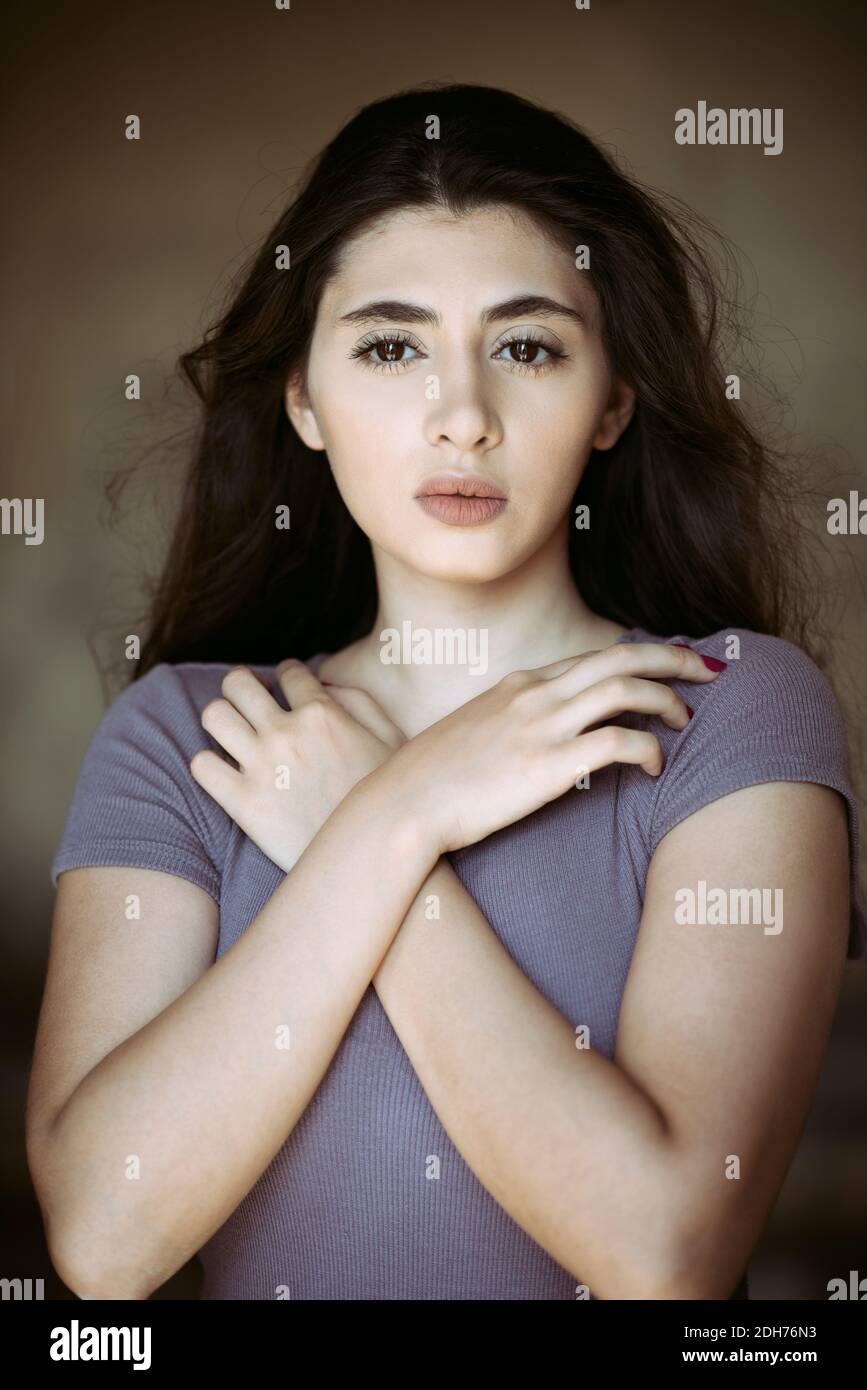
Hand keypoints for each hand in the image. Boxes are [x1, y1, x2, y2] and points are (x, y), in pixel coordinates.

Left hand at [189, 660, 405, 872]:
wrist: (374, 855)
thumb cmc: (387, 796)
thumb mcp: (392, 738)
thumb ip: (359, 701)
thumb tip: (324, 686)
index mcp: (322, 713)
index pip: (289, 671)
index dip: (287, 673)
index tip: (285, 683)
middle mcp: (286, 733)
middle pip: (237, 683)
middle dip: (243, 685)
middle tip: (250, 700)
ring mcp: (261, 767)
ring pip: (213, 716)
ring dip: (222, 719)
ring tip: (234, 732)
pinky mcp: (243, 804)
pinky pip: (202, 766)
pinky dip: (209, 765)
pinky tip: (226, 771)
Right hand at [383, 641, 725, 854]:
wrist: (402, 803)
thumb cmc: (431, 778)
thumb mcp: (473, 732)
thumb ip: (511, 722)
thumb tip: (542, 734)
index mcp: (519, 685)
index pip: (592, 657)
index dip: (640, 656)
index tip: (671, 665)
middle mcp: (535, 695)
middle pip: (621, 658)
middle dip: (674, 657)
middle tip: (711, 667)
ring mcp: (541, 727)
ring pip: (626, 690)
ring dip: (667, 700)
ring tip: (685, 720)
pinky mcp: (548, 766)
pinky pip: (619, 743)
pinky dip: (649, 749)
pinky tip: (655, 768)